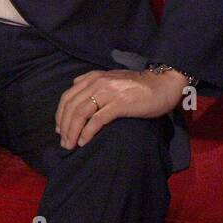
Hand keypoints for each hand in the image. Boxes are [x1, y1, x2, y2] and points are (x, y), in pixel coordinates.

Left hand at [55, 68, 185, 149]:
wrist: (163, 84)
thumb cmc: (138, 84)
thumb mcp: (111, 77)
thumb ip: (93, 81)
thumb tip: (75, 85)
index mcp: (92, 78)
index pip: (67, 97)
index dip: (60, 114)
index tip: (59, 129)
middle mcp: (97, 84)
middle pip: (71, 107)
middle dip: (64, 126)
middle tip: (63, 142)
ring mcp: (108, 93)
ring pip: (80, 113)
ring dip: (72, 131)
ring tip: (70, 145)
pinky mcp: (119, 104)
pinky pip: (97, 120)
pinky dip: (87, 132)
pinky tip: (84, 142)